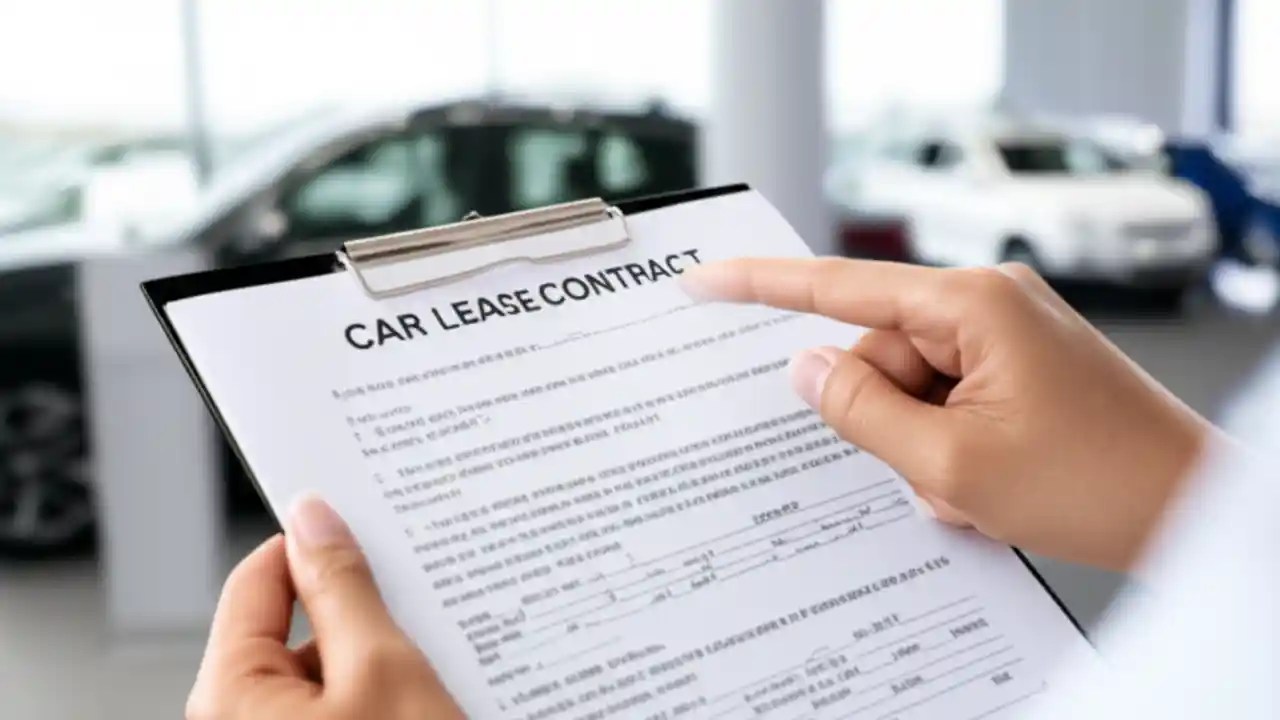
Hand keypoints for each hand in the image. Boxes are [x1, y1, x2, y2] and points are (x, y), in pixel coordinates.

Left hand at [187, 496, 462, 719]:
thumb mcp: (383, 670)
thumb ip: (344, 588)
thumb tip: (314, 520)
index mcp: (229, 695)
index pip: (259, 577)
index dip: (318, 546)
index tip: (370, 528)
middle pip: (298, 625)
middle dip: (363, 613)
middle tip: (422, 608)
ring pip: (328, 669)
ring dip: (382, 659)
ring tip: (432, 670)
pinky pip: (343, 704)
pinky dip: (383, 694)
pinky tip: (427, 699)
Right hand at [683, 259, 1217, 569]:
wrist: (1188, 510)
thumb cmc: (1097, 483)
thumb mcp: (953, 461)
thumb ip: (861, 411)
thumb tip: (807, 370)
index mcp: (971, 303)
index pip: (839, 287)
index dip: (760, 287)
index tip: (706, 280)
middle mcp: (988, 304)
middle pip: (878, 356)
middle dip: (889, 421)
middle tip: (940, 470)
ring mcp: (1006, 336)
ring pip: (911, 390)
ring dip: (925, 447)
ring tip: (982, 485)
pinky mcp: (1018, 368)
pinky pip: (947, 403)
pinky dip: (952, 449)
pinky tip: (995, 482)